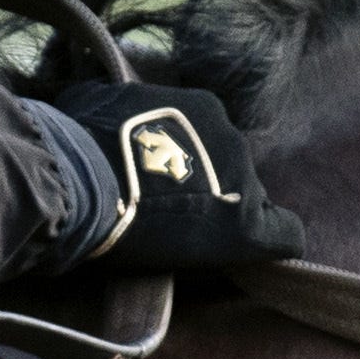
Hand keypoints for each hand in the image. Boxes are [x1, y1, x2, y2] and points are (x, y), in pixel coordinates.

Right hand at [41, 82, 304, 269]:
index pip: (211, 137)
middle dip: (207, 188)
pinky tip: (247, 257)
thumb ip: (110, 102)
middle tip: (166, 211)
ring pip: (249, 201)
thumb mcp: (92, 102)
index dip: (192, 163)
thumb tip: (96, 102)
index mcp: (201, 108)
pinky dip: (267, 246)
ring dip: (222, 216)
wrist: (78, 181)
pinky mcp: (246, 229)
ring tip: (183, 239)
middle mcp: (230, 138)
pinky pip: (283, 236)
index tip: (164, 181)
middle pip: (232, 169)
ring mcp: (243, 182)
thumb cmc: (76, 142)